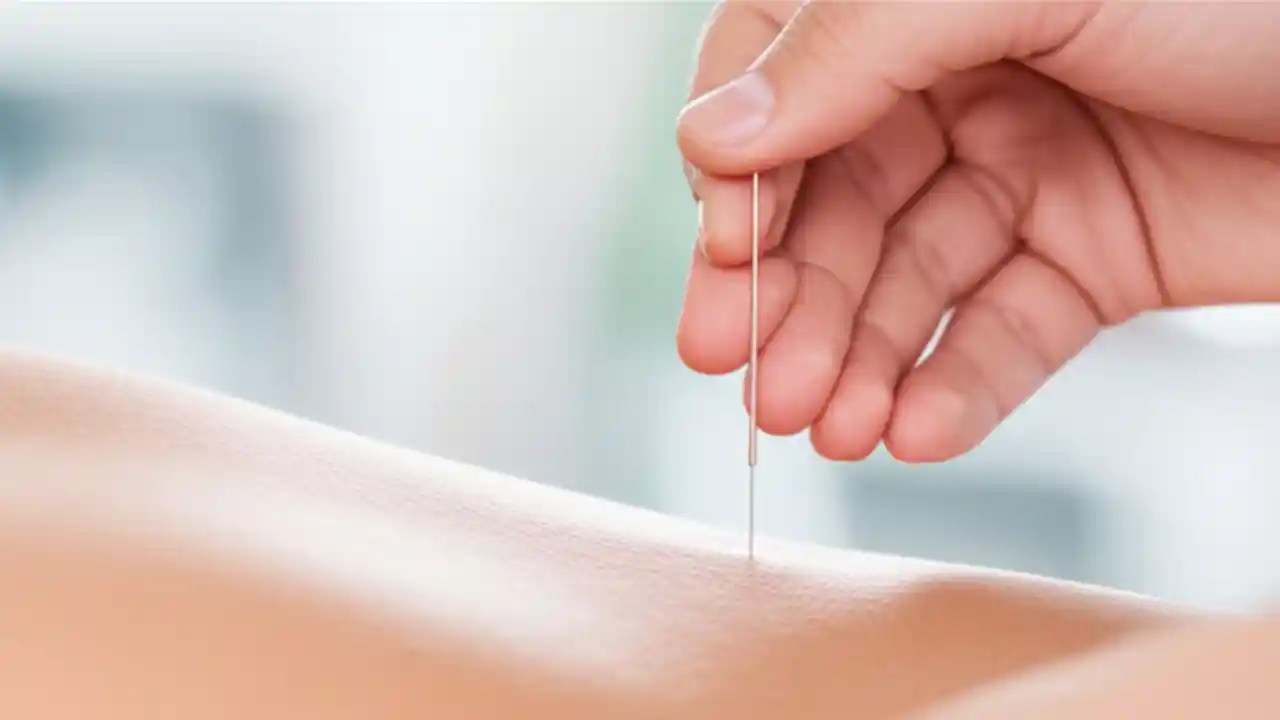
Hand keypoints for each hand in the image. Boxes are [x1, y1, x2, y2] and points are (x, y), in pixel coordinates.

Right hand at [675, 1, 1279, 461]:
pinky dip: (961, 386)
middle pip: (835, 205)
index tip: (729, 253)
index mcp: (921, 3)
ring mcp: (1025, 175)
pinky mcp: (1091, 261)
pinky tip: (916, 432)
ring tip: (826, 429)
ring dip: (861, 361)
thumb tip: (710, 135)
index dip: (743, 177)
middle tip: (753, 387)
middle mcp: (959, 84)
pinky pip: (1007, 331)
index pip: (781, 88)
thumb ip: (861, 48)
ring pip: (910, 282)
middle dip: (792, 300)